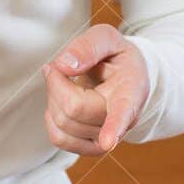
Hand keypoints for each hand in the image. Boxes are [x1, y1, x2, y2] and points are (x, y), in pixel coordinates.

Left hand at [43, 25, 149, 155]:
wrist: (125, 77)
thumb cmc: (116, 57)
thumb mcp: (107, 37)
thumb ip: (89, 45)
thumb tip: (64, 66)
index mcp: (132, 90)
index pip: (123, 111)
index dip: (114, 127)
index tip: (108, 141)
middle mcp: (124, 119)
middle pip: (75, 109)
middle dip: (57, 83)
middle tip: (58, 65)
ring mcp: (108, 137)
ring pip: (63, 125)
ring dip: (53, 99)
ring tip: (63, 81)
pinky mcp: (91, 146)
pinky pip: (60, 139)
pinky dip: (52, 118)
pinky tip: (60, 101)